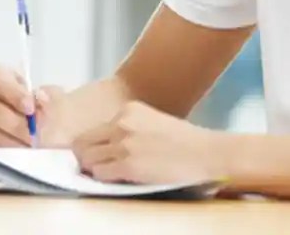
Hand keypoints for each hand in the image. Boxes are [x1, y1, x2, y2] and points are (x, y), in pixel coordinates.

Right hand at [0, 64, 67, 146]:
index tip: (30, 108)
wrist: (46, 131)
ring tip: (28, 150)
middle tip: (31, 135)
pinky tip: (13, 156)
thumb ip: (50, 99)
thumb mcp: (55, 101)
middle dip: (10, 122)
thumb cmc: (46, 110)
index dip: (12, 93)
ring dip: (5, 139)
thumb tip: (40, 99)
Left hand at [72, 101, 228, 183]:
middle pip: (82, 142)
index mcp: (128, 110)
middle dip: (86, 156)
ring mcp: (123, 143)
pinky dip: (102, 179)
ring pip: (86, 159)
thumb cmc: (185, 141)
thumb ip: (129, 127)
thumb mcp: (153, 121)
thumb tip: (109, 143)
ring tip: (107, 174)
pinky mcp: (128, 164)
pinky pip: (99, 173)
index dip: (93, 144)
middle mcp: (121, 123)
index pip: (94, 128)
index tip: (99, 154)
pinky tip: (116, 179)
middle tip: (95, 167)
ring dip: (93, 169)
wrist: (206, 153)